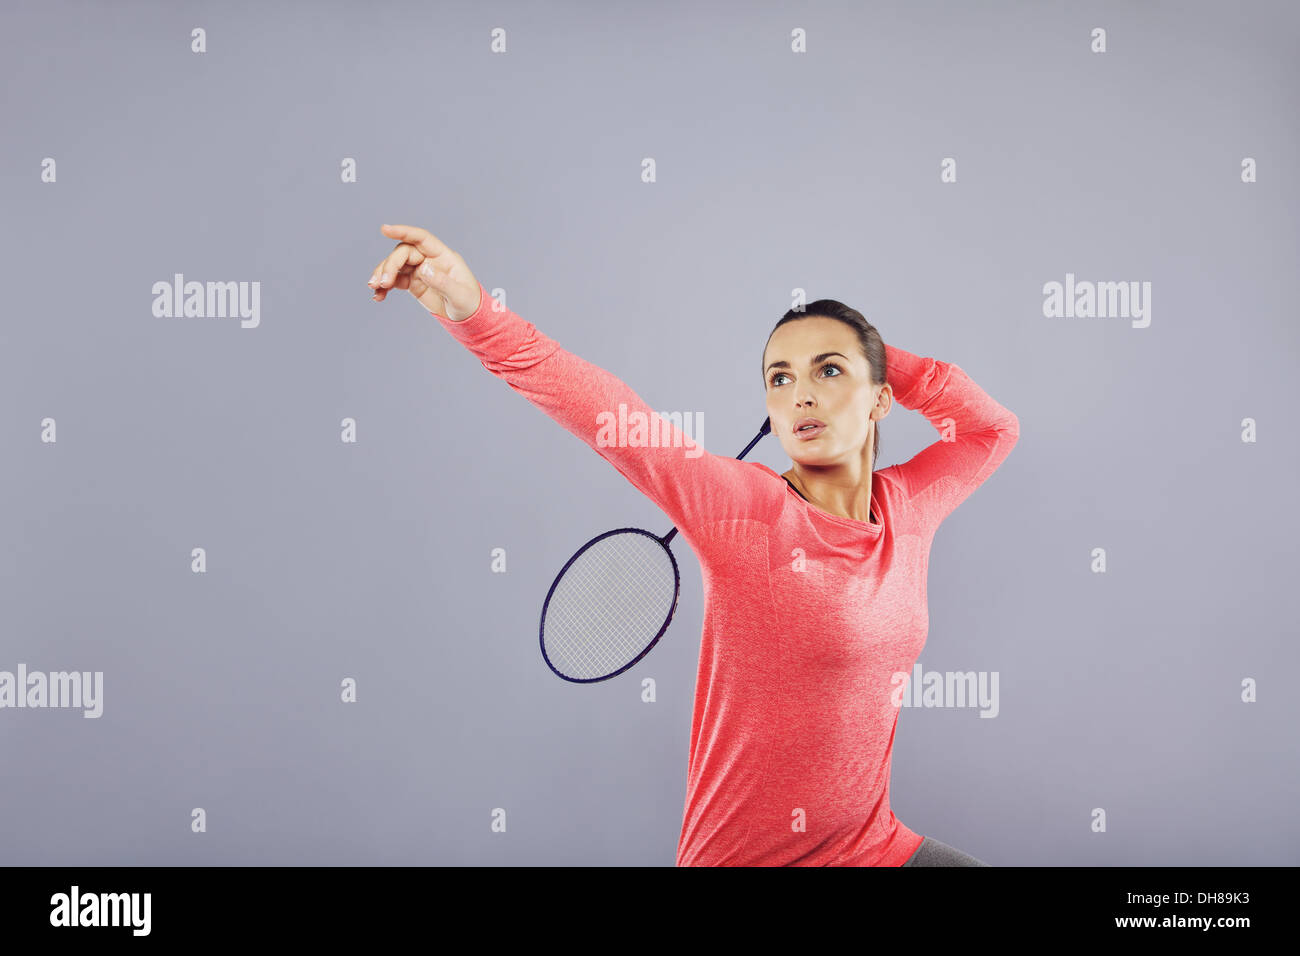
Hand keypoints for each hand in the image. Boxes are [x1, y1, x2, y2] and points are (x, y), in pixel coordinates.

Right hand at [367, 224, 482, 321]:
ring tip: (375, 289)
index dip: (403, 232)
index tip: (385, 230)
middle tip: (382, 282)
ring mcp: (420, 270)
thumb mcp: (460, 296)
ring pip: (395, 265)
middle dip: (390, 265)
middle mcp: (429, 260)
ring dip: (382, 275)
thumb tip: (423, 268)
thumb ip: (442, 282)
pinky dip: (384, 287)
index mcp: (443, 256)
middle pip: (403, 253)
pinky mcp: (413, 283)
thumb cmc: (469, 303)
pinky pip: (395, 280)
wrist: (467, 318)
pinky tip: (378, 296)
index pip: (421, 238)